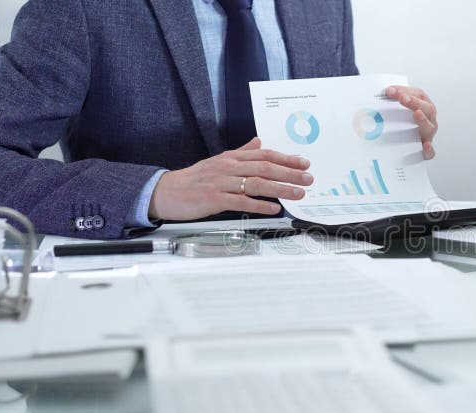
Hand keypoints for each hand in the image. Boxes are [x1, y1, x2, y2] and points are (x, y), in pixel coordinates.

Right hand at [148, 138, 312, 219]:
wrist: (166, 192)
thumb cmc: (194, 179)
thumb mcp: (219, 161)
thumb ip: (241, 152)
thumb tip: (259, 142)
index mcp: (231, 158)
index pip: (264, 155)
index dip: (286, 158)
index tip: (304, 163)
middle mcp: (228, 167)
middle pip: (265, 167)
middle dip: (290, 173)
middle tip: (308, 178)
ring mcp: (221, 183)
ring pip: (256, 184)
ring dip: (281, 189)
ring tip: (298, 193)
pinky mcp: (214, 199)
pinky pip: (241, 202)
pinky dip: (259, 205)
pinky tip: (274, 208)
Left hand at [385, 85, 437, 159]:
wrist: (406, 146)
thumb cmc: (402, 125)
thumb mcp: (396, 110)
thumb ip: (390, 101)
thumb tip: (381, 94)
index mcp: (423, 106)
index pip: (418, 95)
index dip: (406, 91)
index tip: (390, 91)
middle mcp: (428, 120)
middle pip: (427, 108)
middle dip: (414, 102)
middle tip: (402, 98)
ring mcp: (427, 135)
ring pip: (430, 128)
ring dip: (423, 120)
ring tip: (417, 114)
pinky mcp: (425, 152)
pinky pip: (430, 152)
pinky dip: (429, 149)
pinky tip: (425, 145)